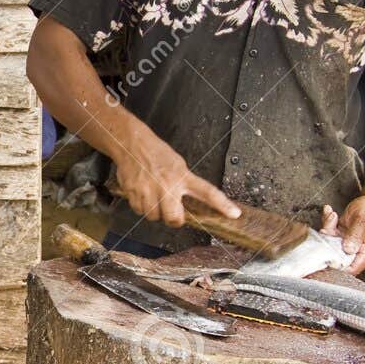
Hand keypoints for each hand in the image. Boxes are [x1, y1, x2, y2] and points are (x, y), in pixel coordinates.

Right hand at [113, 135, 239, 227]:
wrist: (131, 144)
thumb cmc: (155, 152)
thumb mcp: (177, 164)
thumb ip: (184, 182)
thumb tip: (187, 201)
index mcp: (183, 176)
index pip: (208, 192)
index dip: (222, 205)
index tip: (234, 214)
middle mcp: (168, 185)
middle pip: (174, 218)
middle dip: (173, 219)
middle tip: (171, 212)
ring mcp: (150, 190)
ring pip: (154, 216)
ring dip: (154, 211)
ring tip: (152, 196)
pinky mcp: (134, 193)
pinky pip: (139, 210)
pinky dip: (140, 205)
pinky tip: (141, 193)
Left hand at [321, 195, 364, 275]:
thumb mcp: (364, 219)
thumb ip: (355, 234)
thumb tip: (348, 250)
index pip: (352, 268)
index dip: (337, 265)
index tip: (326, 254)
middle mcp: (358, 250)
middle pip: (337, 256)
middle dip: (328, 241)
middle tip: (328, 226)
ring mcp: (348, 243)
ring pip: (330, 244)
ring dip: (327, 229)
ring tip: (332, 216)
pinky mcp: (342, 236)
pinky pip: (330, 234)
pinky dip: (328, 223)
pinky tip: (330, 212)